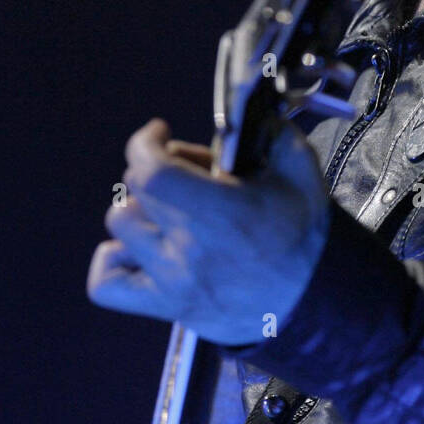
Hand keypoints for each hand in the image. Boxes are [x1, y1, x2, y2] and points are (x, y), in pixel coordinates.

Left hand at [87, 117, 331, 344]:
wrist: (316, 299)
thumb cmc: (305, 234)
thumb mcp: (300, 169)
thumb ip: (271, 132)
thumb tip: (241, 115)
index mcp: (221, 214)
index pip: (150, 172)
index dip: (145, 143)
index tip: (160, 133)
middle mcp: (189, 250)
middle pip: (134, 194)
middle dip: (154, 171)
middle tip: (184, 174)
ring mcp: (173, 283)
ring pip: (120, 230)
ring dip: (139, 211)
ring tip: (169, 212)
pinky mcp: (167, 307)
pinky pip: (107, 285)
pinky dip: (112, 260)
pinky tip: (138, 249)